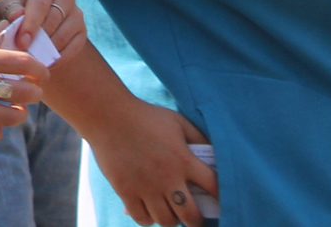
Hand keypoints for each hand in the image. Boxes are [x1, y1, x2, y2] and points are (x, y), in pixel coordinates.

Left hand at [0, 0, 85, 57]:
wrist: (25, 15)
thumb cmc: (15, 8)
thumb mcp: (7, 5)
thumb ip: (11, 10)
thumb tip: (17, 17)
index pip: (40, 4)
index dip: (31, 25)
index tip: (22, 43)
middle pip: (54, 19)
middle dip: (39, 39)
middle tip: (25, 53)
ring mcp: (77, 12)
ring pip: (65, 33)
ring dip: (49, 49)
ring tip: (33, 59)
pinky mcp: (82, 30)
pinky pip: (75, 46)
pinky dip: (60, 57)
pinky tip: (46, 62)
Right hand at [83, 97, 216, 226]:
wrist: (108, 115)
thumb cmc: (146, 116)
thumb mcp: (177, 121)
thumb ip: (198, 138)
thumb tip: (214, 155)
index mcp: (183, 159)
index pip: (213, 187)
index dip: (222, 197)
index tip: (220, 201)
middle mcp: (167, 178)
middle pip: (191, 216)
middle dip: (197, 221)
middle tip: (194, 217)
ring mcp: (145, 187)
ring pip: (167, 221)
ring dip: (172, 219)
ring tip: (171, 212)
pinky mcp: (126, 191)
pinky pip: (142, 219)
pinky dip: (149, 219)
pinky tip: (150, 210)